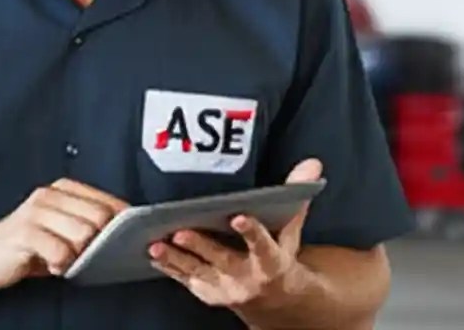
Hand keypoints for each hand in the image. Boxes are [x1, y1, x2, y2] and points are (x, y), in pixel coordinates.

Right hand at [0, 179, 127, 289]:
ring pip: (83, 233)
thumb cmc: (28, 243)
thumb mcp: (60, 227)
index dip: (124, 224)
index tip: (129, 241)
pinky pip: (60, 251)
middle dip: (102, 241)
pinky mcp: (25, 232)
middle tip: (90, 256)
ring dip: (80, 255)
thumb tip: (126, 234)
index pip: (108, 201)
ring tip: (66, 260)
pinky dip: (62, 264)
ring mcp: (36, 212)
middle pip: (100, 216)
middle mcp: (49, 194)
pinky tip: (52, 265)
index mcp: (63, 189)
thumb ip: (86, 223)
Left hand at [148, 159, 323, 310]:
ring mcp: (225, 288)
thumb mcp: (290, 228)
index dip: (251, 232)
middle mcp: (247, 277)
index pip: (262, 245)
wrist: (275, 299)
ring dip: (176, 259)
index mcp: (272, 261)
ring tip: (155, 244)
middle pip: (222, 259)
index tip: (238, 217)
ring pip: (198, 272)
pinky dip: (167, 267)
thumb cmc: (278, 254)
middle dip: (202, 246)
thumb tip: (312, 164)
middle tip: (181, 230)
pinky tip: (151, 252)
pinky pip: (184, 279)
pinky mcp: (206, 292)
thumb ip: (297, 195)